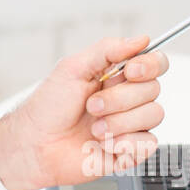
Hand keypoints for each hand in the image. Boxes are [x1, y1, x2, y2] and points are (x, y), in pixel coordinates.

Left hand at [0, 35, 168, 189]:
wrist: (35, 145)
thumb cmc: (47, 108)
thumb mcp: (72, 69)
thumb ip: (107, 50)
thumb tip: (141, 40)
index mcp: (115, 75)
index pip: (154, 63)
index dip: (150, 65)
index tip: (132, 70)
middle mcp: (127, 98)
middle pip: (153, 89)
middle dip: (119, 98)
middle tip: (91, 105)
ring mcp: (130, 124)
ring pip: (154, 115)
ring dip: (119, 122)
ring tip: (94, 128)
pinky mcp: (130, 149)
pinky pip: (148, 143)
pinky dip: (124, 142)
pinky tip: (102, 143)